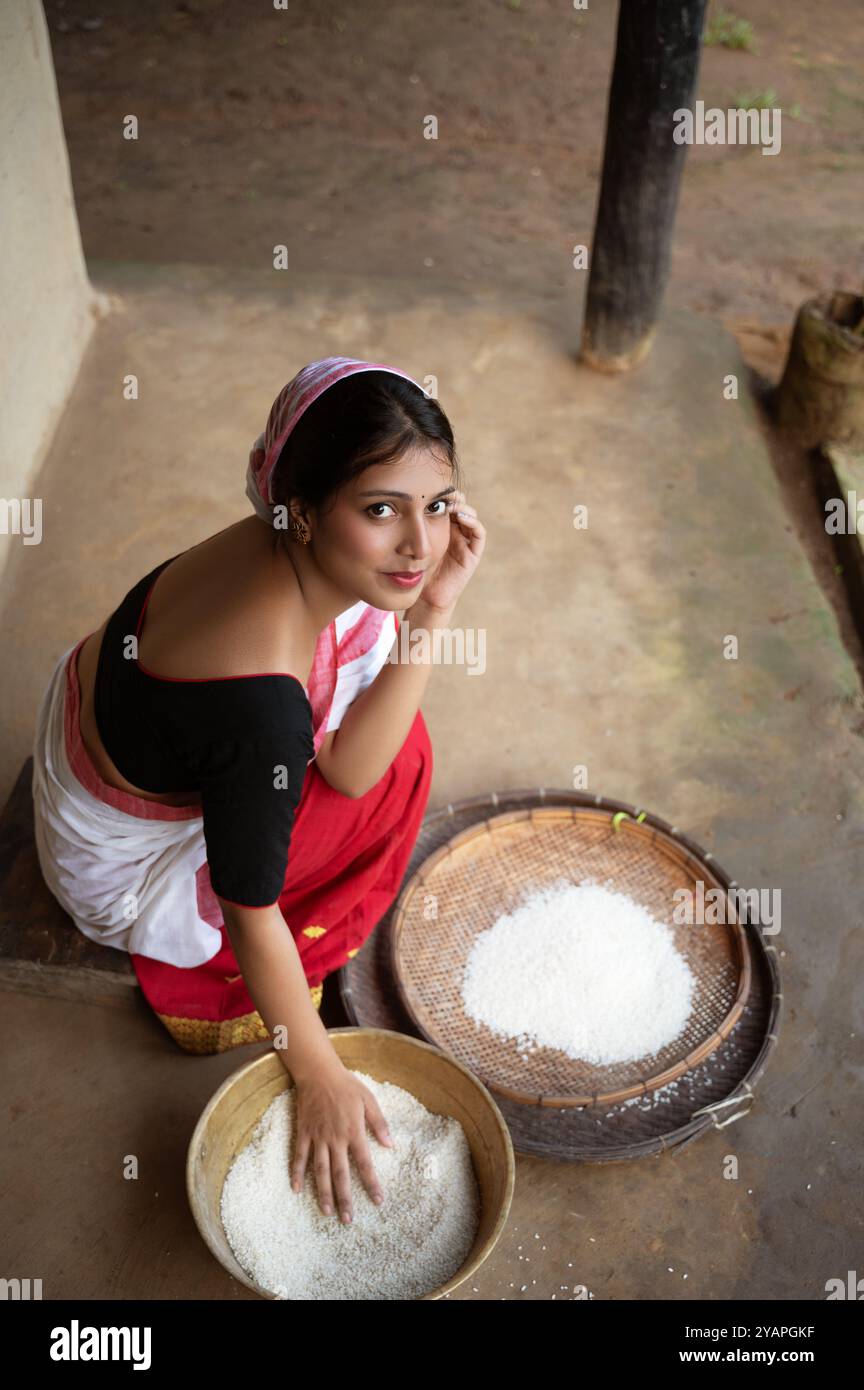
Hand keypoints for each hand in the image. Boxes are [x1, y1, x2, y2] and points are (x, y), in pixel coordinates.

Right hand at [290, 1059, 393, 1222]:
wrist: (318, 1072)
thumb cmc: (346, 1085)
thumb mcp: (369, 1100)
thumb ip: (379, 1123)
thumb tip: (390, 1145)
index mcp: (353, 1131)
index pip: (364, 1163)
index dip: (371, 1183)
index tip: (377, 1201)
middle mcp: (335, 1138)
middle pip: (340, 1174)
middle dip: (345, 1198)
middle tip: (347, 1220)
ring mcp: (317, 1137)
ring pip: (320, 1170)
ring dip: (323, 1193)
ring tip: (327, 1212)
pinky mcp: (304, 1133)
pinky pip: (299, 1156)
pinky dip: (296, 1173)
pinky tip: (296, 1189)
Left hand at [419, 489, 485, 614]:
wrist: (424, 597)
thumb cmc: (414, 571)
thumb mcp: (409, 543)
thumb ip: (408, 526)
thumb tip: (396, 501)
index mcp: (440, 527)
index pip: (445, 503)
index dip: (442, 494)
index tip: (432, 486)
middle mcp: (454, 532)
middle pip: (459, 506)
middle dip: (453, 497)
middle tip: (444, 490)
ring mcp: (465, 542)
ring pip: (470, 516)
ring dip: (463, 507)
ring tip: (452, 502)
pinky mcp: (472, 554)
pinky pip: (478, 534)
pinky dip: (473, 522)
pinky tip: (461, 516)